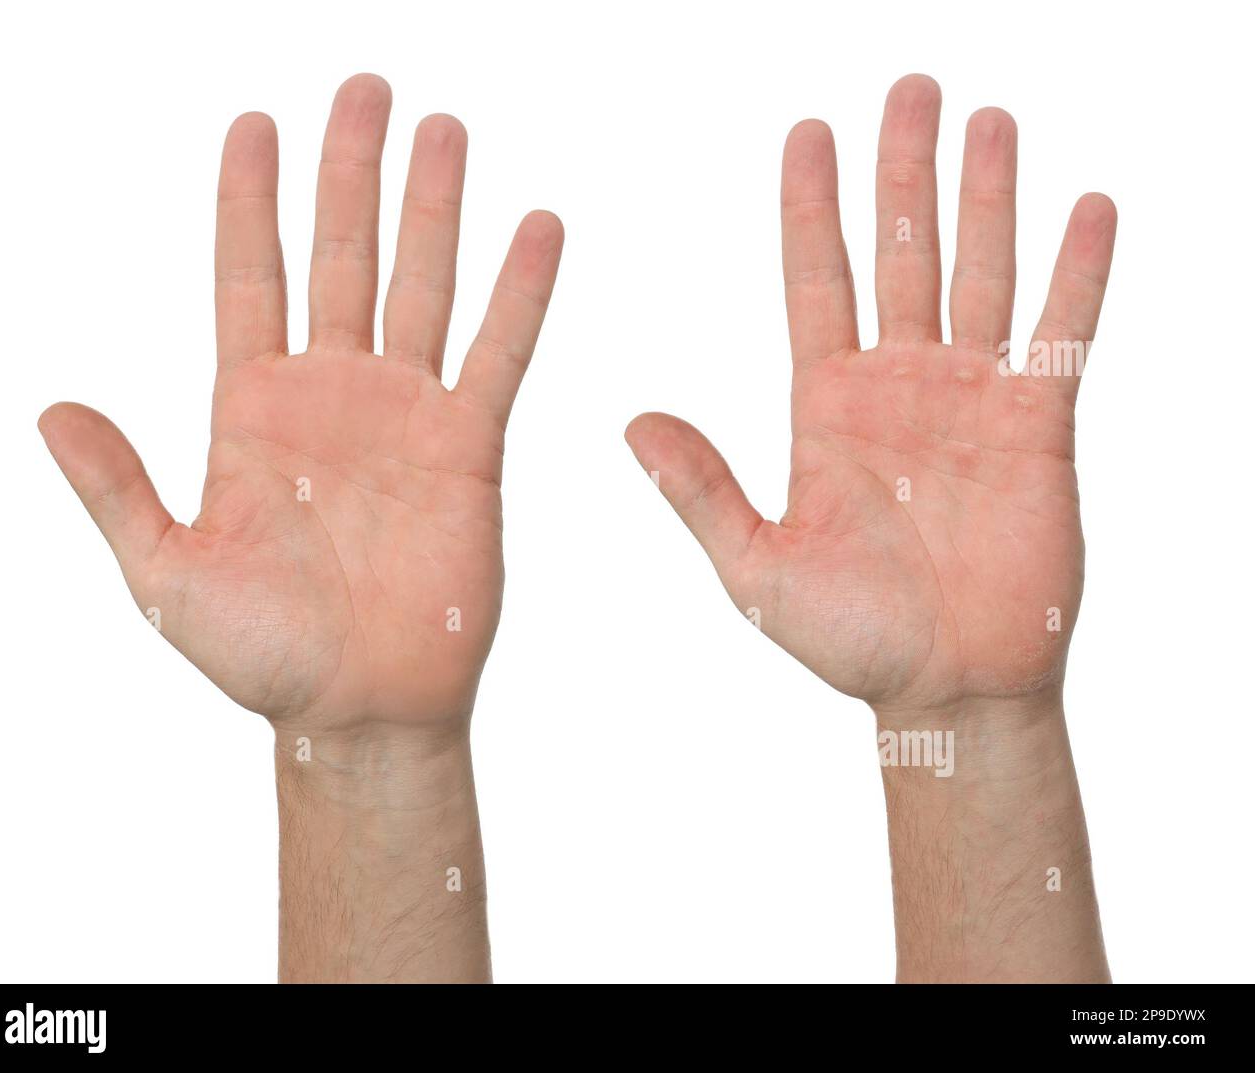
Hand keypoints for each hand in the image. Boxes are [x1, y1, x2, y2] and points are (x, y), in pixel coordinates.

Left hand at [39, 74, 563, 737]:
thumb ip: (115, 486)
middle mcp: (331, 394)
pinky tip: (537, 230)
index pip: (248, 277)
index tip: (253, 125)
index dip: (249, 201)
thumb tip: (49, 409)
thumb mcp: (164, 572)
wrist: (360, 707)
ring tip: (443, 130)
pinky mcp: (469, 448)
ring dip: (433, 208)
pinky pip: (499, 355)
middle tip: (364, 89)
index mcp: (252, 409)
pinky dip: (520, 294)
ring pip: (421, 285)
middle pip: (338, 256)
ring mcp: (404, 414)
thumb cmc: (261, 654)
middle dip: (349, 171)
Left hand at [626, 74, 1114, 719]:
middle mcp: (897, 384)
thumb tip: (630, 421)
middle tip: (908, 87)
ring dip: (986, 196)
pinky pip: (1062, 333)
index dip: (812, 206)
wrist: (943, 690)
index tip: (807, 132)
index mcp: (824, 405)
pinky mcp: (1037, 427)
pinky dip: (1077, 272)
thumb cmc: (848, 638)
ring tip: (986, 119)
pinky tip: (1087, 206)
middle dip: (902, 172)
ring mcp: (970, 399)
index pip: (813, 279)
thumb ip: (699, 488)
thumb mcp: (755, 564)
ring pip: (980, 272)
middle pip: (898, 253)